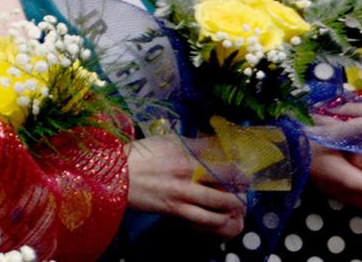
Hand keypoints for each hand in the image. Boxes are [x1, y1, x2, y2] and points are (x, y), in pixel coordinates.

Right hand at [127, 136, 245, 238]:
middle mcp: (187, 170)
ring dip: (234, 205)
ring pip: (220, 202)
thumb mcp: (163, 141)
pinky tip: (220, 219)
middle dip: (242, 183)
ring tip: (238, 205)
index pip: (219, 153)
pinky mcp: (175, 210)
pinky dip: (217, 221)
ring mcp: (182, 192)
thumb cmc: (138, 155)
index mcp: (184, 150)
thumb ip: (188, 144)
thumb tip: (210, 146)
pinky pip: (204, 220)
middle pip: (227, 177)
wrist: (115, 175)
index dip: (235, 160)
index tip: (241, 166)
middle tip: (246, 186)